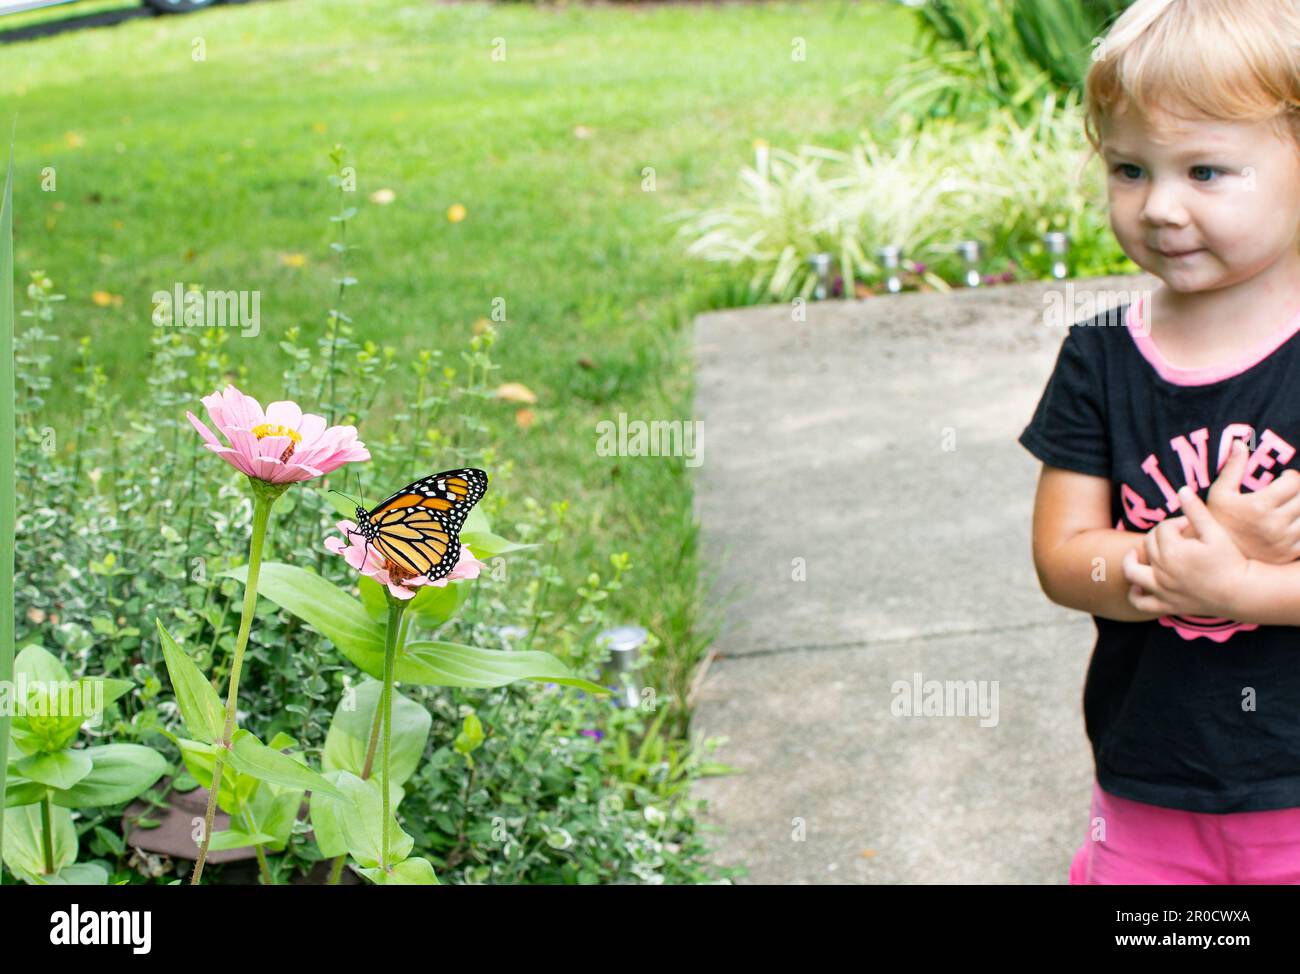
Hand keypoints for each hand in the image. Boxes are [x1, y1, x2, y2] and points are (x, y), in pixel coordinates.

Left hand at [1123, 485, 1251, 617]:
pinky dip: (1134, 594)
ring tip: (1135, 554)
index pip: (1163, 528)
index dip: (1176, 523)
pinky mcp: (1166, 605)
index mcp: (1172, 551)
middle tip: (1177, 537)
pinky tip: (1138, 585)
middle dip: (1161, 536)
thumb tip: (1181, 490)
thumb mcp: (1215, 532)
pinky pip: (1140, 603)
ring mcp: (1161, 589)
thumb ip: (1196, 511)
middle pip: (1149, 544)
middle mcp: (1161, 571)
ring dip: (1130, 561)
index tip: (1189, 525)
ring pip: (1132, 572)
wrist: (1242, 592)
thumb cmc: (1231, 560)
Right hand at [1195, 440, 1299, 563]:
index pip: (1294, 482)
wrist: (1214, 559)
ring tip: (1290, 507)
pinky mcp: (1289, 554)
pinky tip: (1292, 523)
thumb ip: (1233, 467)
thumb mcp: (1220, 493)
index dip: (1292, 477)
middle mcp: (1274, 524)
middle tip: (1289, 492)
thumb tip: (1239, 443)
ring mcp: (1284, 540)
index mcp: (1259, 505)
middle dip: (1299, 492)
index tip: (1284, 478)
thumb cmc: (1217, 521)